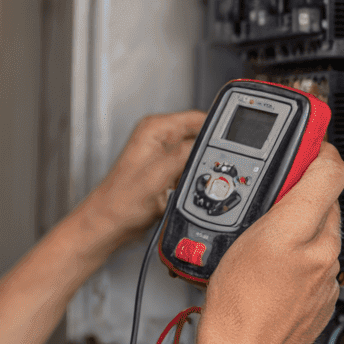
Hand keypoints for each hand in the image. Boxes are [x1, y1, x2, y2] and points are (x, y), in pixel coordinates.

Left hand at [82, 110, 205, 248]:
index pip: (197, 118)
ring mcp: (164, 155)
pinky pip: (192, 171)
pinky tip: (191, 191)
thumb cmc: (120, 202)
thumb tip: (209, 147)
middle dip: (211, 154)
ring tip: (198, 183)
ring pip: (198, 156)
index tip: (233, 146)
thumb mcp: (158, 175)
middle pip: (201, 137)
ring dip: (204, 169)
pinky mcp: (168, 172)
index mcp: (154, 129)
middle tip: (218, 171)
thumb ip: (184, 156)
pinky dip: (196, 180)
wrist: (110, 225)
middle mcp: (159, 138)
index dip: (216, 131)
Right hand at [199, 142, 343, 343]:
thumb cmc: (240, 303)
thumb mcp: (259, 231)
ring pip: (305, 237)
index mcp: (315, 235)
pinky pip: (299, 269)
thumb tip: (320, 163)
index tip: (303, 139)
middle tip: (260, 194)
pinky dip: (283, 260)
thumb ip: (295, 194)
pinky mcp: (308, 305)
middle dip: (291, 194)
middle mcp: (324, 259)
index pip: (331, 175)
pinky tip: (257, 268)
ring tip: (250, 238)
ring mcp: (318, 285)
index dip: (316, 151)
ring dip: (285, 229)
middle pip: (315, 206)